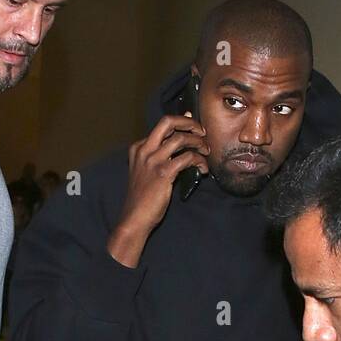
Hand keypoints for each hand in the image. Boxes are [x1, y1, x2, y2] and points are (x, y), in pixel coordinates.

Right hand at [107, 114, 209, 266]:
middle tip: (202, 131)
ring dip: (198, 142)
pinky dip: (199, 161)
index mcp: (138, 148)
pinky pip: (187, 158)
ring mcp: (153, 160)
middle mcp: (144, 150)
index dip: (180, 124)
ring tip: (206, 151)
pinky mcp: (163, 172)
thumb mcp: (145, 173)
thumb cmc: (142, 200)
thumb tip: (178, 147)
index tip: (193, 125)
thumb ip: (157, 158)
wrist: (134, 218)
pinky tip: (203, 169)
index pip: (162, 127)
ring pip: (180, 138)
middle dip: (189, 123)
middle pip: (168, 122)